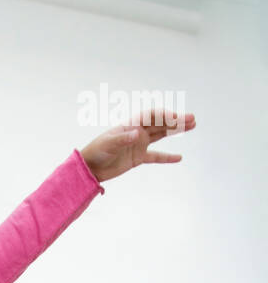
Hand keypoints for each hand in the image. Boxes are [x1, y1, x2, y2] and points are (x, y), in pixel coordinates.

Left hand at [80, 108, 195, 182]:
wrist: (89, 167)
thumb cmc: (96, 151)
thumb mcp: (109, 144)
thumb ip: (123, 138)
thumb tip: (137, 134)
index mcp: (132, 124)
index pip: (153, 116)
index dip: (165, 115)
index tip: (177, 118)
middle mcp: (138, 131)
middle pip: (161, 123)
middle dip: (177, 120)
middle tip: (193, 119)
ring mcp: (139, 144)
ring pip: (162, 135)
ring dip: (176, 131)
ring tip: (192, 126)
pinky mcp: (138, 158)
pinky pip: (156, 156)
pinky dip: (167, 157)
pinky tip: (179, 157)